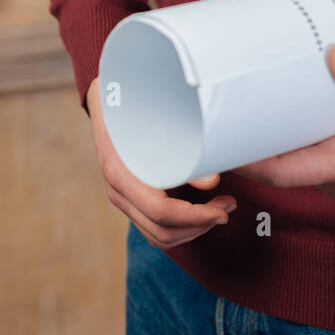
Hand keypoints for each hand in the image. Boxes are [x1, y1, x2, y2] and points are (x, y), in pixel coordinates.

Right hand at [86, 77, 236, 247]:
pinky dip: (181, 228)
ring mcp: (122, 198)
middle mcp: (118, 191)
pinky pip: (155, 229)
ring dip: (193, 230)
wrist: (107, 98)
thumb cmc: (136, 104)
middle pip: (161, 232)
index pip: (161, 212)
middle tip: (228, 209)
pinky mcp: (130, 200)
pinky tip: (202, 210)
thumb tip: (212, 182)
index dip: (197, 217)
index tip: (224, 210)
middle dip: (200, 226)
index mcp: (121, 172)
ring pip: (159, 236)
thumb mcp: (158, 120)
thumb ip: (183, 151)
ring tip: (219, 209)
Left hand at [231, 43, 334, 218]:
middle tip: (228, 103)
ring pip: (303, 156)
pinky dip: (310, 132)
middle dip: (254, 139)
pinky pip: (324, 152)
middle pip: (282, 163)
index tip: (210, 138)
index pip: (277, 171)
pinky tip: (312, 104)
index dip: (240, 156)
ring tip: (262, 95)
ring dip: (282, 133)